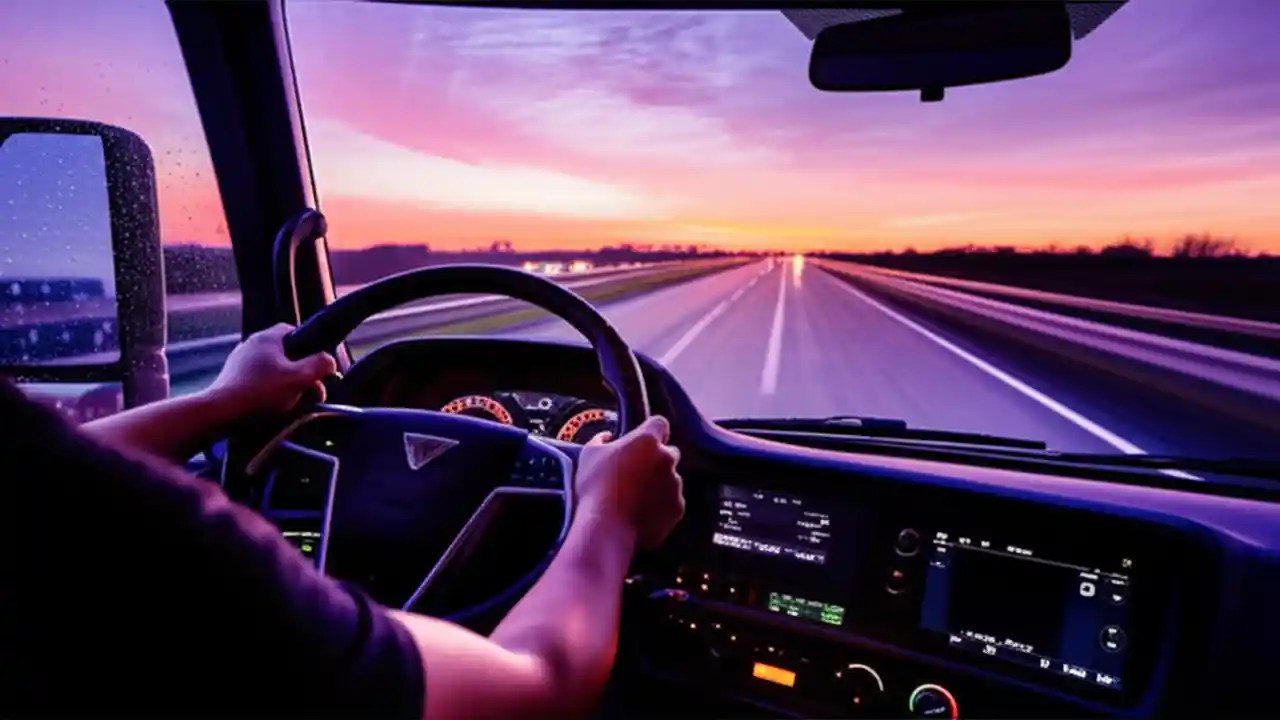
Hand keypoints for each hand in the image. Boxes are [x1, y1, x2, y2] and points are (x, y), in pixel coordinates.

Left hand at [204, 324, 336, 418]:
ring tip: (292, 404)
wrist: (220, 413)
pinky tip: (272, 409)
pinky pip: (258, 382)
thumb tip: (330, 361)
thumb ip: (319, 366)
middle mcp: (251, 345)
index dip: (308, 346)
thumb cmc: (261, 392)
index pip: (293, 330)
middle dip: (300, 372)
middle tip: (310, 391)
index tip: (316, 366)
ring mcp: (238, 363)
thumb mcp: (299, 379)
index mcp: (266, 338)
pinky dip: (268, 393)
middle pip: (284, 353)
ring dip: (286, 385)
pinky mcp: (231, 380)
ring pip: (272, 370)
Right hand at [575, 415, 683, 550]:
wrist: (606, 527)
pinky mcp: (678, 507)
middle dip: (656, 460)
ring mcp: (675, 484)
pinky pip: (673, 501)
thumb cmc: (596, 487)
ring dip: (659, 484)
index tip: (641, 442)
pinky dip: (662, 505)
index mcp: (647, 440)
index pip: (659, 424)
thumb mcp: (590, 454)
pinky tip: (642, 512)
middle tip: (635, 473)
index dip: (651, 431)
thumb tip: (608, 437)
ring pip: (671, 479)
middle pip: (669, 453)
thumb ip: (602, 439)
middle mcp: (667, 458)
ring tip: (636, 498)